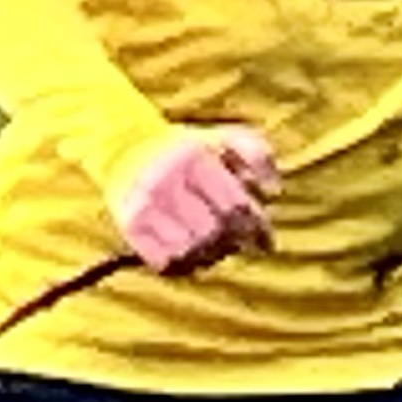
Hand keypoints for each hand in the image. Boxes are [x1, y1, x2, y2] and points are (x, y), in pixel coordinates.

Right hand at [109, 125, 279, 274]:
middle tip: (238, 241)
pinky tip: (191, 250)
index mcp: (193, 159)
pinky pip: (166, 262)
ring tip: (214, 244)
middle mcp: (166, 182)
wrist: (126, 149)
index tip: (265, 239)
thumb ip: (258, 154)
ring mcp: (144, 206)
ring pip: (192, 251)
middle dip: (233, 240)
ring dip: (210, 253)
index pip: (236, 207)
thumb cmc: (189, 151)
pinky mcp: (129, 228)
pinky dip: (183, 262)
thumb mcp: (225, 139)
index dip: (257, 228)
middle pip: (215, 233)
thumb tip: (274, 191)